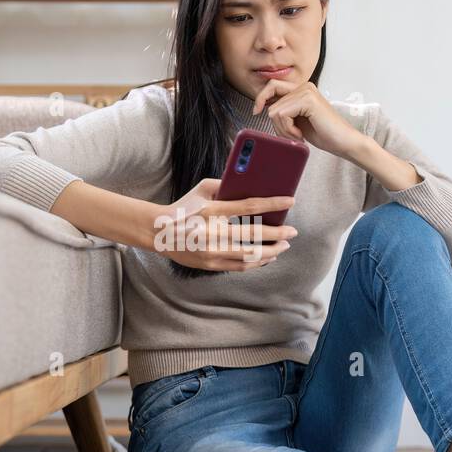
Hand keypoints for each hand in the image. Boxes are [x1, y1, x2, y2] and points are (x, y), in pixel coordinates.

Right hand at [150, 177, 297, 271]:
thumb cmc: (184, 207)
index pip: (249, 206)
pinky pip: (240, 266)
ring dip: (271, 251)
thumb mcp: (202, 189)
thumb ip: (226, 185)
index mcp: (212, 209)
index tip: (290, 202)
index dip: (273, 204)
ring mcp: (212, 251)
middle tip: (292, 233)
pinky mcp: (210, 265)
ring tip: (283, 246)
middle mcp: (213, 232)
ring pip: (251, 255)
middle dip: (278, 234)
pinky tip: (267, 257)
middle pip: (254, 234)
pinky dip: (257, 262)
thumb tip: (252, 184)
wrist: (159, 232)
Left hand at [251, 79, 368, 159]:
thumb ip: (284, 110)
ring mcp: (306, 91)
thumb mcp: (297, 120)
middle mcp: (304, 86)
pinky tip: (301, 135)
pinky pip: (282, 115)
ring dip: (283, 129)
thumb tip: (263, 107)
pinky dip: (288, 130)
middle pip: (270, 100)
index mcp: (301, 89)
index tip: (256, 111)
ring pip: (274, 111)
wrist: (343, 142)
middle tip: (286, 133)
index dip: (261, 98)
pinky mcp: (308, 100)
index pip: (272, 85)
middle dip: (275, 122)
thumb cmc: (324, 133)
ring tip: (298, 135)